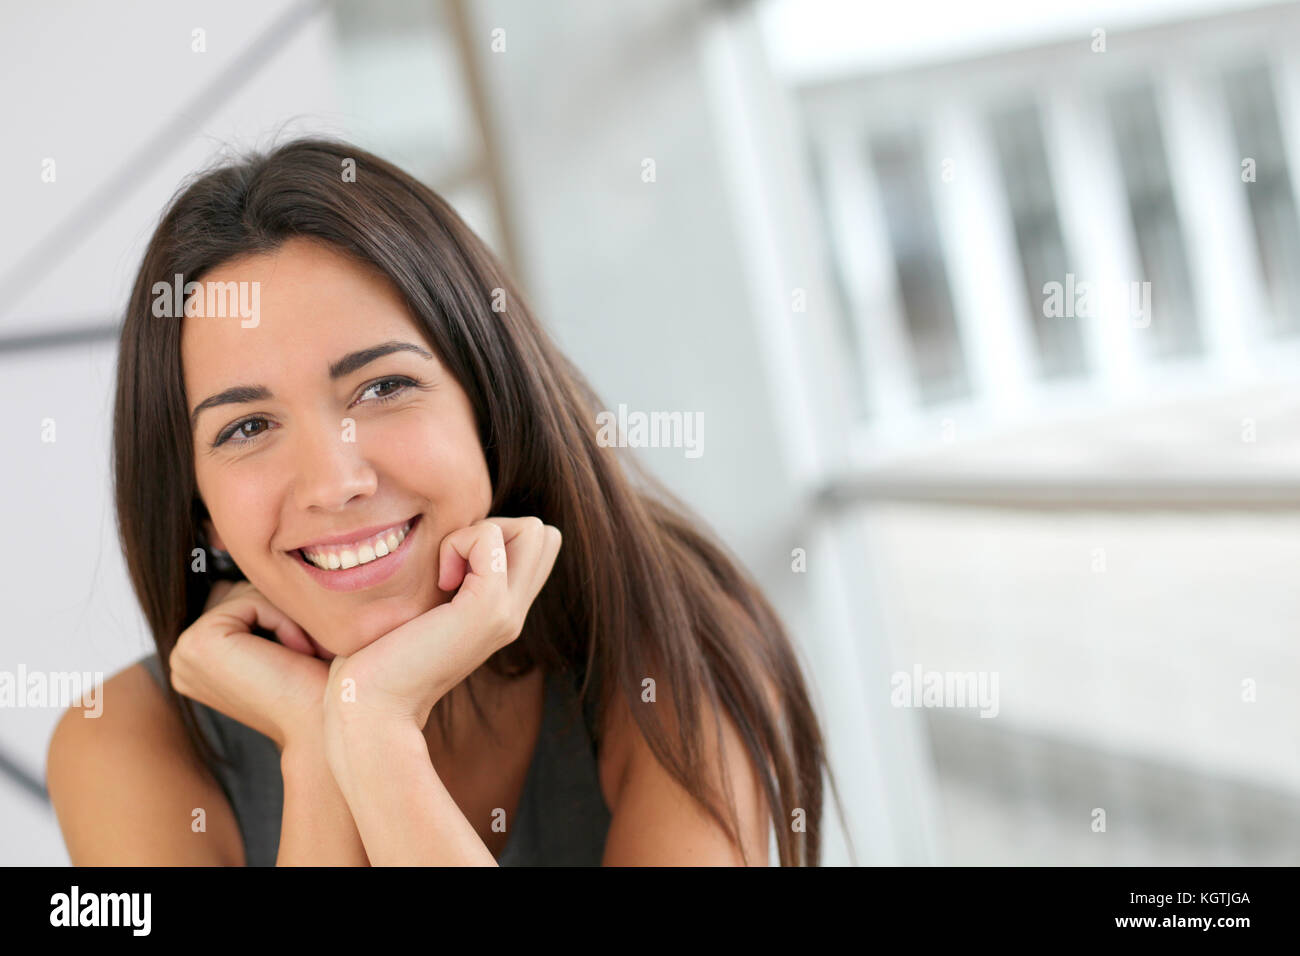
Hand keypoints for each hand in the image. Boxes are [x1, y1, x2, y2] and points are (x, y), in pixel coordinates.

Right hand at [168, 579, 328, 751]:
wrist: (325, 722)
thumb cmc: (313, 685)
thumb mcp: (276, 638)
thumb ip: (253, 607)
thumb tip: (247, 562)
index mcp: (197, 659)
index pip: (235, 598)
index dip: (276, 614)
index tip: (298, 651)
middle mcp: (183, 657)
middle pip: (237, 590)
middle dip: (279, 612)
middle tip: (303, 651)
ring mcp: (185, 650)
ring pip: (245, 592)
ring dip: (285, 617)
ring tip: (300, 653)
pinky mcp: (200, 641)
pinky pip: (250, 599)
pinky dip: (283, 621)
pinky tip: (294, 653)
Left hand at [323, 517, 560, 731]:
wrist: (372, 707)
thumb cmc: (376, 662)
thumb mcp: (422, 614)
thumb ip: (444, 586)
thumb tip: (442, 550)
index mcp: (501, 614)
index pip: (537, 547)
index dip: (497, 537)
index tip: (451, 567)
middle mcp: (515, 614)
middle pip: (543, 534)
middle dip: (496, 528)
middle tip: (452, 563)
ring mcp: (507, 613)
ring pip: (534, 529)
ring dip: (481, 532)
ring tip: (446, 572)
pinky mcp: (488, 609)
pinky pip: (490, 538)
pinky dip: (459, 543)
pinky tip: (438, 582)